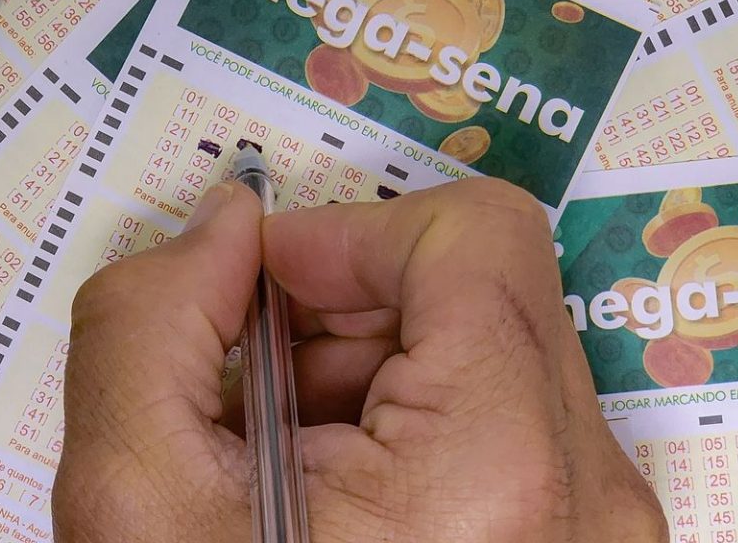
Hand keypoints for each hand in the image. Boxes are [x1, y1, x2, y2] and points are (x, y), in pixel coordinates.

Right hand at [54, 177, 665, 541]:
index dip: (343, 238)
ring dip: (369, 378)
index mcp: (497, 474)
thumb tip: (222, 226)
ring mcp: (601, 535)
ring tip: (285, 472)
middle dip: (344, 317)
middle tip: (251, 396)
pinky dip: (409, 431)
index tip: (258, 292)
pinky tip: (333, 507)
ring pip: (492, 355)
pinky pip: (507, 428)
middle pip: (482, 292)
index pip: (472, 235)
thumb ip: (152, 321)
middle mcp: (588, 501)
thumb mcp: (136, 505)